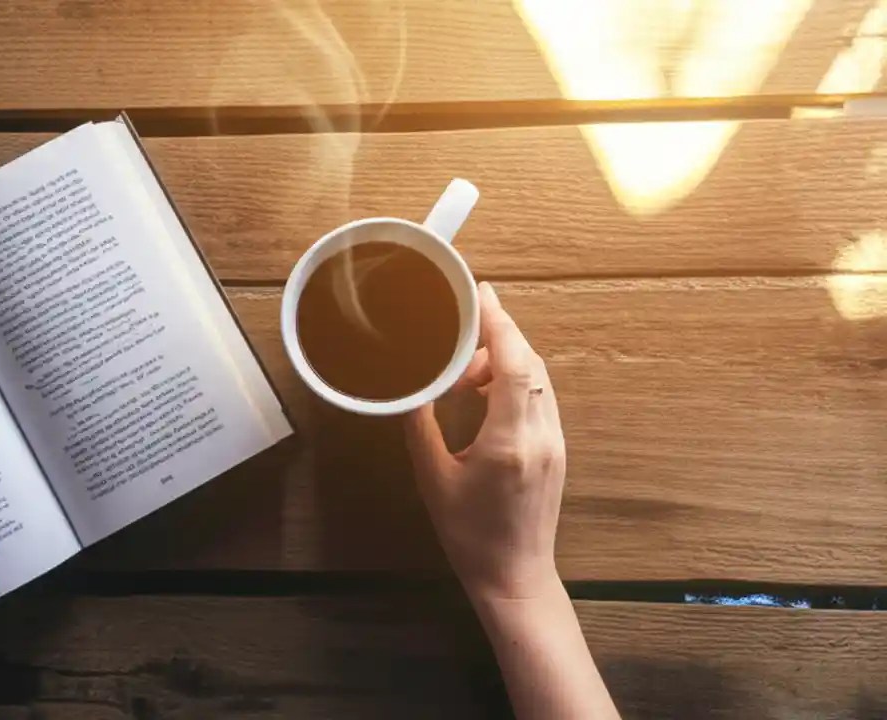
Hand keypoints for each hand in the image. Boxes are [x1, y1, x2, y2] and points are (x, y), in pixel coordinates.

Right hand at [404, 282, 565, 602]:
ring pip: (539, 379)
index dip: (500, 323)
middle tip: (460, 329)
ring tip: (465, 370)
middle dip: (499, 336)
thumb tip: (408, 386)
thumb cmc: (469, 536)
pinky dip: (515, 381)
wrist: (514, 577)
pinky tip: (484, 393)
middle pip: (530, 363)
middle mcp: (542, 436)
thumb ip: (420, 427)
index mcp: (510, 442)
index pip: (516, 365)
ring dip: (506, 360)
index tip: (480, 294)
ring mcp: (555, 443)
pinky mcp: (556, 450)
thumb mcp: (433, 479)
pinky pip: (540, 398)